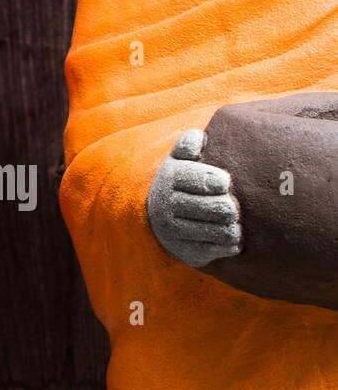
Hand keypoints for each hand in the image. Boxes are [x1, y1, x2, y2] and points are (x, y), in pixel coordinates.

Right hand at [146, 128, 241, 267]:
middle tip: (231, 204)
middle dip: (230, 206)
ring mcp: (177, 232)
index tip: (224, 182)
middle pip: (218, 208)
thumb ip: (187, 146)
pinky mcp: (189, 253)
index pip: (199, 179)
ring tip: (231, 219)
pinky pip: (224, 248)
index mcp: (169, 179)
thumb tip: (199, 136)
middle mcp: (168, 207)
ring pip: (224, 230)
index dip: (217, 181)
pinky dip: (233, 241)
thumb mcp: (177, 161)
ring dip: (234, 224)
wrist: (157, 220)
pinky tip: (229, 234)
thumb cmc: (179, 185)